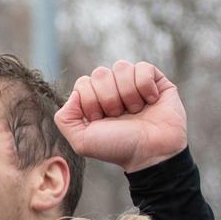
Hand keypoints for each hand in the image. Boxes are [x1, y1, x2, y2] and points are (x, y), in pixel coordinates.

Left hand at [54, 61, 187, 172]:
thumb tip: (74, 93)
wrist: (151, 152)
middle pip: (100, 73)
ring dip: (127, 93)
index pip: (83, 83)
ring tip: (135, 111)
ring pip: (121, 67)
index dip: (91, 101)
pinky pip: (143, 67)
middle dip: (108, 98)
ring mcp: (134, 84)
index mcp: (95, 101)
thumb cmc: (118, 147)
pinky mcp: (156, 80)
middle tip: (119, 116)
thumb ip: (64, 118)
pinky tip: (150, 101)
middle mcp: (113, 90)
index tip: (102, 120)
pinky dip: (145, 86)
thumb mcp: (81, 141)